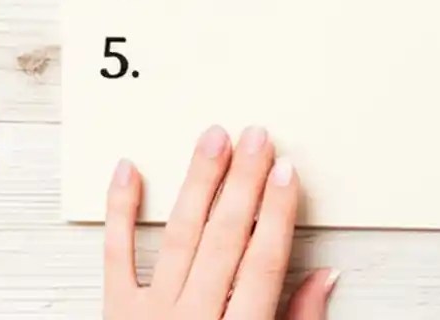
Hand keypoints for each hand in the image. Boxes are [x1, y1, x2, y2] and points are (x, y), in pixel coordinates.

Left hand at [104, 126, 338, 318]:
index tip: (287, 172)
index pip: (263, 264)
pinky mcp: (115, 313)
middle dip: (244, 182)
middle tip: (257, 137)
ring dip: (198, 182)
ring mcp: (149, 315)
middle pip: (224, 239)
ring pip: (178, 235)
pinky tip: (130, 171)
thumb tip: (325, 279)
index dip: (277, 213)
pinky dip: (120, 210)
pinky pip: (114, 254)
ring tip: (213, 140)